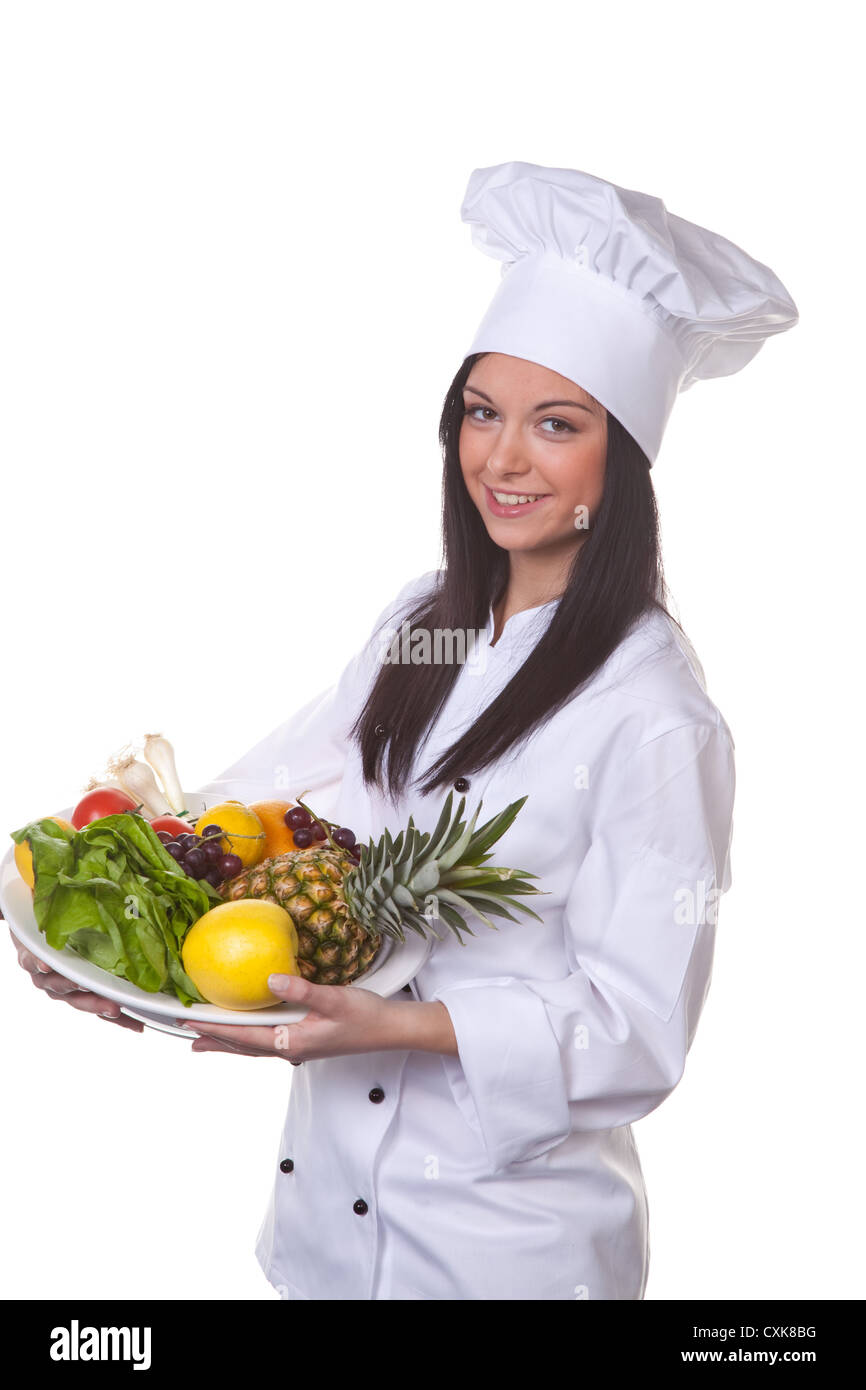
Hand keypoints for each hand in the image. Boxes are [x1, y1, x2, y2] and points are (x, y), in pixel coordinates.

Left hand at [6, 923, 143, 1031]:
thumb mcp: (98, 955)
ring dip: (70, 985)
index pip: (106, 1009)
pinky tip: (44, 964)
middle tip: (113, 1008)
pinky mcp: (28, 961)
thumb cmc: (71, 945)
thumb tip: (158, 955)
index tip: (140, 1025)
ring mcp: (47, 978)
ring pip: (59, 985)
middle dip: (97, 1005)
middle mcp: (65, 990)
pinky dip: (38, 964)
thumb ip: (121, 961)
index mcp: (83, 992)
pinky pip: (32, 963)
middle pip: (82, 1001)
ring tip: (81, 983)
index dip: (122, 1019)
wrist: (34, 933)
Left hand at [176, 973, 456, 1060]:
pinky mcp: (304, 1039)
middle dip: (215, 1039)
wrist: (391, 1029)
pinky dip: (247, 1036)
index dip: (217, 1029)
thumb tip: (269, 980)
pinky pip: (266, 1039)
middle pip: (243, 1046)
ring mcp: (297, 1046)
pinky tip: (246, 1028)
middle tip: (185, 1034)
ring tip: (203, 1039)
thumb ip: (302, 990)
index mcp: (293, 1042)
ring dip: (228, 1040)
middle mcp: (290, 1048)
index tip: (191, 1022)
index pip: (245, 1036)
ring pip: (253, 1045)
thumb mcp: (335, 999)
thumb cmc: (366, 1016)